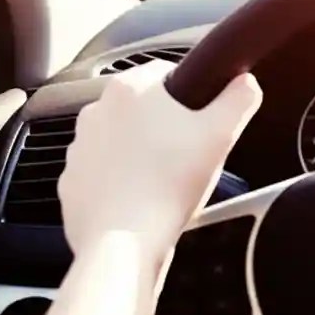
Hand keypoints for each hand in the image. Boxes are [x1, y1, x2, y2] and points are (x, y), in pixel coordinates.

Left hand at [59, 61, 262, 269]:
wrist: (123, 242)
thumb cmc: (169, 184)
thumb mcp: (220, 135)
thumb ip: (239, 99)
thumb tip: (245, 82)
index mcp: (129, 89)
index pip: (164, 72)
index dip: (188, 95)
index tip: (200, 121)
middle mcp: (95, 111)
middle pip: (140, 108)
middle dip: (162, 125)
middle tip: (186, 153)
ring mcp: (78, 148)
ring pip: (118, 140)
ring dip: (138, 152)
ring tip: (163, 180)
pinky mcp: (70, 182)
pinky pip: (100, 174)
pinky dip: (118, 182)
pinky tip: (139, 199)